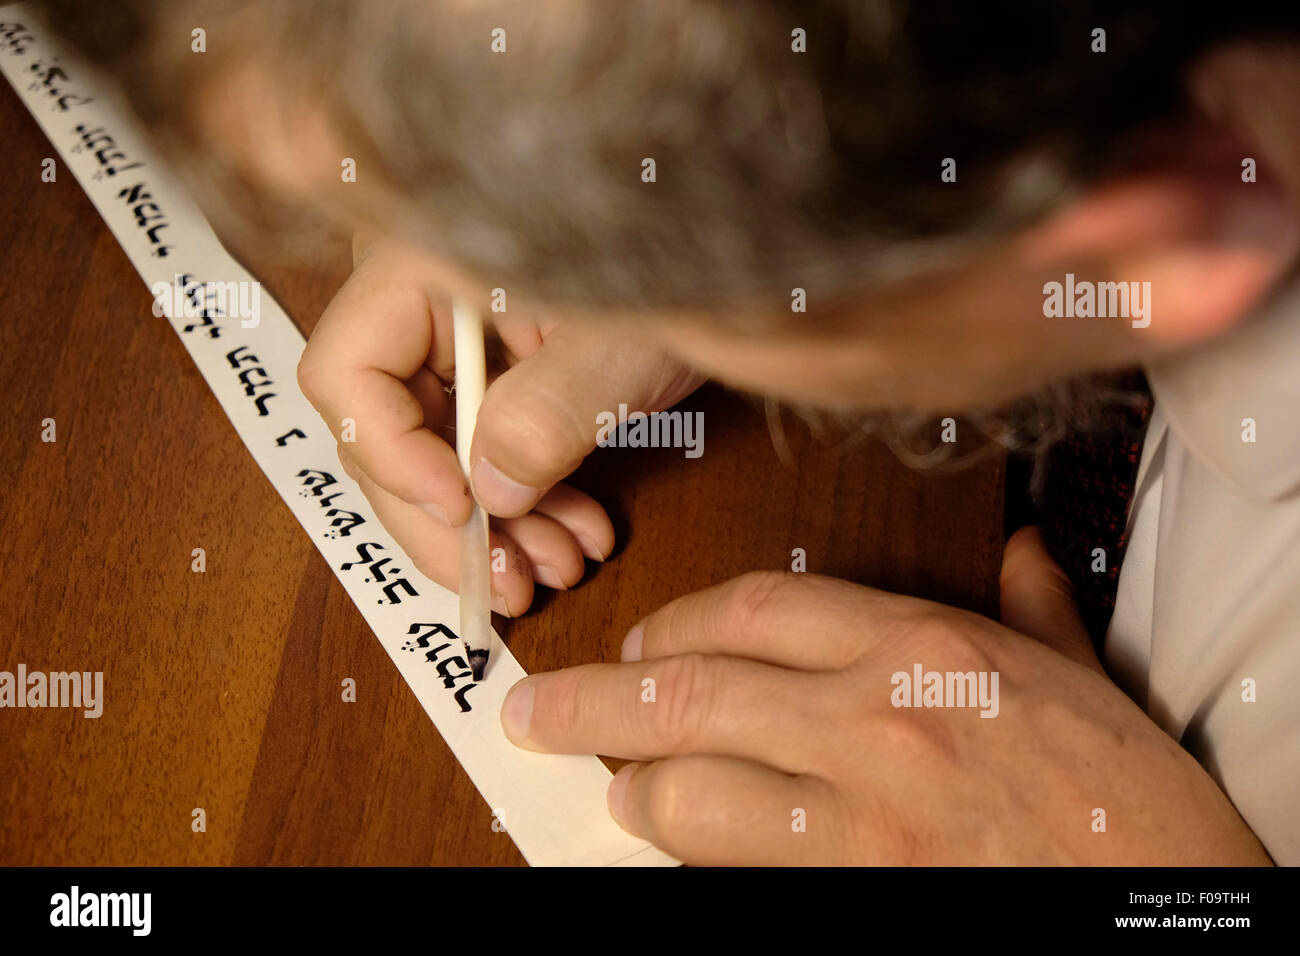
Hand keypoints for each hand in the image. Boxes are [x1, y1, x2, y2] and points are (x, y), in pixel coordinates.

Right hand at [297, 231, 703, 614]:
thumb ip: (547, 412)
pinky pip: (482, 451)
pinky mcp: (494, 374)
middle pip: (383, 430)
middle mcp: (421, 304)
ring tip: (558, 568)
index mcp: (422, 264)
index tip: (462, 509)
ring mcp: (455, 343)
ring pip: (436, 455)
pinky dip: (525, 500)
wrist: (719, 252)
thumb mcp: (619, 343)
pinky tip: (576, 534)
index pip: (345, 371)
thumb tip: (489, 493)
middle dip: (450, 520)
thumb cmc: (677, 264)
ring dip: (494, 526)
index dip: (391, 454)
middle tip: (505, 583)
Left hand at [500, 527, 1270, 862]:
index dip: (674, 621)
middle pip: (689, 688)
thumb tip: (1022, 555)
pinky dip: (688, 855)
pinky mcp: (853, 889)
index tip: (641, 639)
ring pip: (690, 789)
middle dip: (593, 700)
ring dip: (633, 788)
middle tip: (538, 709)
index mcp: (923, 643)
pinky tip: (672, 843)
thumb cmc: (1128, 797)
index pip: (754, 606)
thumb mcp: (1081, 676)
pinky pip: (733, 866)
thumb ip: (1031, 609)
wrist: (1167, 895)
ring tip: (611, 787)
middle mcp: (876, 716)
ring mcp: (859, 811)